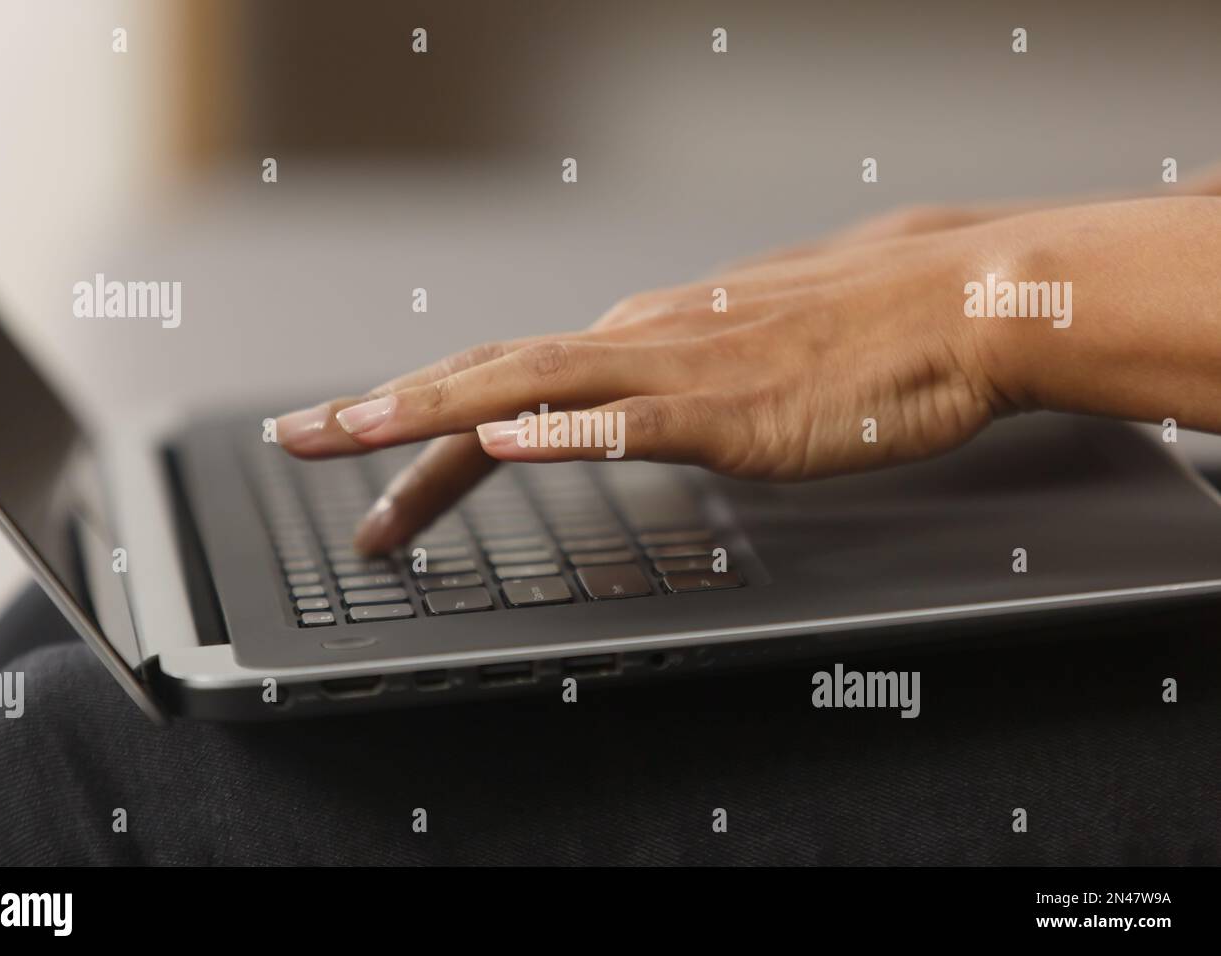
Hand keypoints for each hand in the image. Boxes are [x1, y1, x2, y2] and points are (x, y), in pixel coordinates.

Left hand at [277, 196, 1220, 554]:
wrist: (956, 301)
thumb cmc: (859, 329)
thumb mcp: (739, 352)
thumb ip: (671, 379)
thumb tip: (623, 403)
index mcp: (638, 337)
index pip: (506, 380)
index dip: (422, 417)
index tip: (364, 453)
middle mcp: (639, 342)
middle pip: (487, 376)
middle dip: (383, 411)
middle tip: (300, 438)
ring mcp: (681, 371)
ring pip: (533, 386)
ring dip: (435, 411)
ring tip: (355, 433)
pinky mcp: (735, 409)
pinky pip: (637, 421)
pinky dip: (567, 433)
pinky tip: (509, 442)